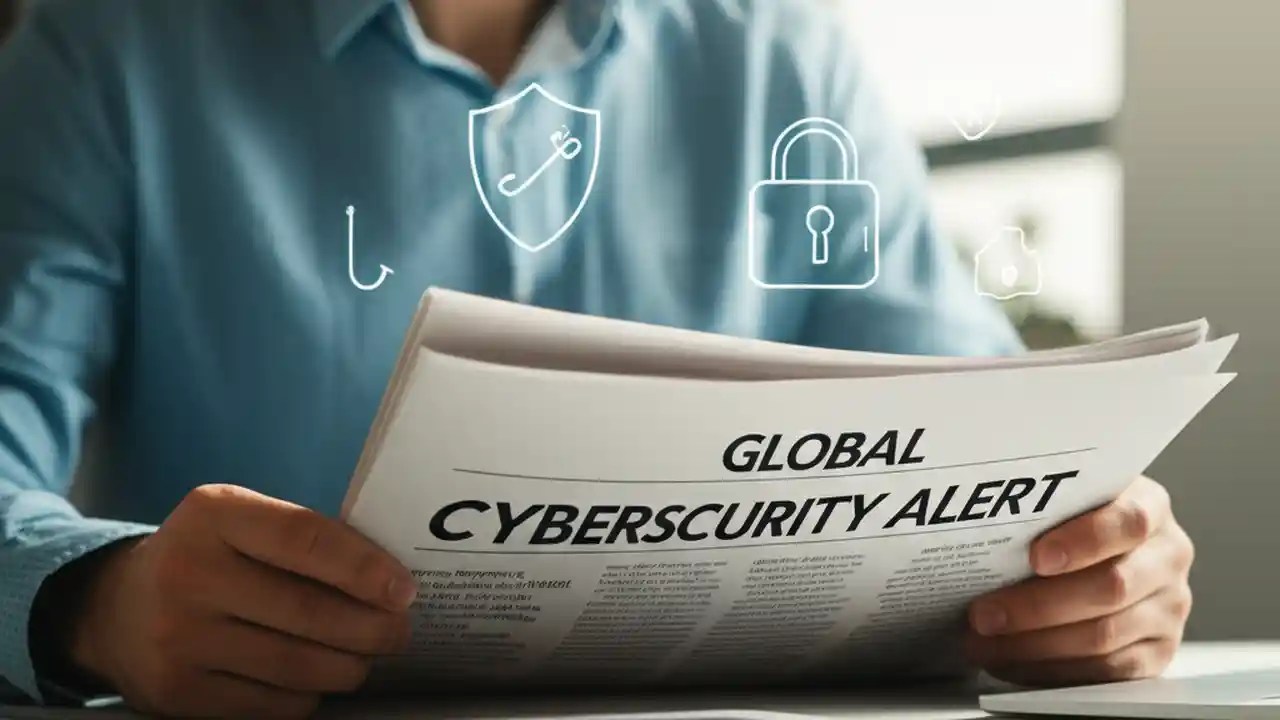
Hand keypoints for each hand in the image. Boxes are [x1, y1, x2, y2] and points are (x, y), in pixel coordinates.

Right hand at [68, 484, 416, 717]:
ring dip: (349, 666)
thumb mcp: (241, 523)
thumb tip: (389, 583)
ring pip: (297, 666)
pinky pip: (273, 704)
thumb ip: (305, 539)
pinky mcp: (177, 693)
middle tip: (400, 631)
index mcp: (213, 514)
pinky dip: (309, 694)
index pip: (306, 538)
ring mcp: (178, 638)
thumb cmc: (209, 557)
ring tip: (367, 656)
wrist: (115, 610)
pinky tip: (317, 677)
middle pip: (308, 612)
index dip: (364, 568)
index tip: (404, 591)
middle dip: (372, 628)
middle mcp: (188, 573)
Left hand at [966, 476, 1193, 685]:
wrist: (1099, 555)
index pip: (1128, 522)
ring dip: (1033, 644)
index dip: (1083, 541)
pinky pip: (1105, 671)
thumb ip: (1041, 507)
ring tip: (983, 643)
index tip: (1036, 558)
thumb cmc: (1066, 525)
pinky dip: (1050, 670)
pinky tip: (1011, 662)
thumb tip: (977, 524)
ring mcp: (1167, 608)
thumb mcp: (1063, 502)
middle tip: (983, 614)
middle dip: (1037, 606)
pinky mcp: (1157, 652)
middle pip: (1111, 587)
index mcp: (1148, 507)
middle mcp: (1166, 557)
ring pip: (1103, 636)